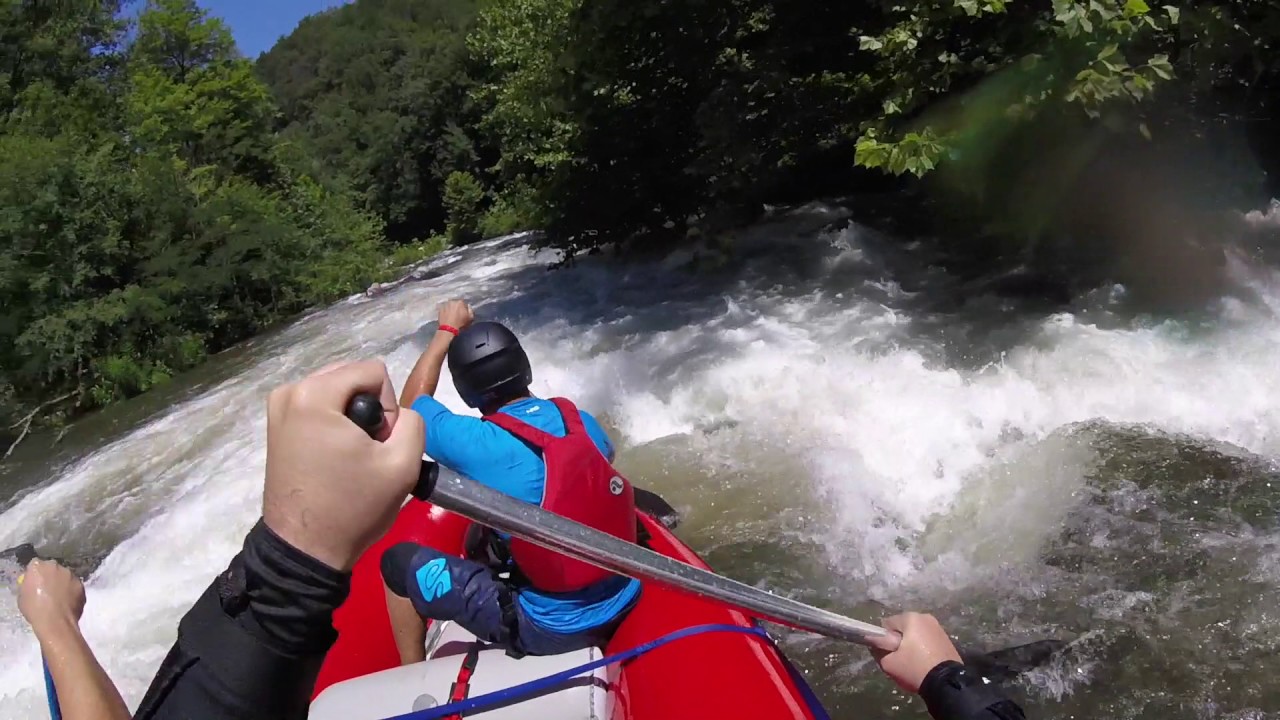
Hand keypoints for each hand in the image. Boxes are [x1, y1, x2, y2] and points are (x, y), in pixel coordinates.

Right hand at [18, 559, 85, 632]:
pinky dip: (72, 591)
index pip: (35, 564)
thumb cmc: (34, 609)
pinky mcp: (81, 584)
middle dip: (50, 576)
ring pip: (65, 576)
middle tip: (48, 588)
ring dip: (63, 583)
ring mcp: (71, 574)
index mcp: (38, 566)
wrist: (55, 621)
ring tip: (59, 597)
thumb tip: (33, 584)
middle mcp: (56, 566)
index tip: (35, 581)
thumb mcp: (22, 596)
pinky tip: (68, 602)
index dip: (35, 573)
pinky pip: (74, 586)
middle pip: (52, 568)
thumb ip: (29, 585)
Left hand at [263, 360, 425, 571]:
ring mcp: (278, 408)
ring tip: (350, 457)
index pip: (374, 372)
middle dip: (369, 409)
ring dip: (352, 417)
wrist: (305, 549)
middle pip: (352, 377)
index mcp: (314, 394)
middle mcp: (290, 391)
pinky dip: (333, 424)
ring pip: (336, 392)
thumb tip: (397, 416)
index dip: (389, 408)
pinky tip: (334, 456)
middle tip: (366, 453)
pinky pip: (318, 407)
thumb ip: (414, 422)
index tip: (379, 446)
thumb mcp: (403, 464)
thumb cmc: (353, 506)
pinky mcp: (275, 425)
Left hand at [437, 300, 472, 331]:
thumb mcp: (470, 318)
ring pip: (449, 305)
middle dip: (456, 308)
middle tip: (457, 314)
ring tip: (451, 315)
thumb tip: (468, 306)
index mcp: (460, 302)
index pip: (463, 303)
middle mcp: (452, 301)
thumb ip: (470, 310)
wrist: (448, 328)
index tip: (463, 313)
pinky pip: (444, 308)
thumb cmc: (460, 323)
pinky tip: (446, 316)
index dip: (463, 308)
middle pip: (455, 303)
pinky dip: (445, 311)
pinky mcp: (440, 309)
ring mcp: (445, 304)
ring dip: (451, 308)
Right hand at [869, 612, 962, 693]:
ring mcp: (938, 627)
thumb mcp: (888, 663)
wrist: (946, 683)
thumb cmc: (915, 669)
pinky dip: (923, 649)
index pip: (887, 625)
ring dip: (912, 645)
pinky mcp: (946, 638)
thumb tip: (875, 644)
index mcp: (911, 618)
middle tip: (902, 660)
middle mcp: (925, 617)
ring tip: (915, 663)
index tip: (891, 654)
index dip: (885, 640)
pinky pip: (927, 640)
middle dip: (899, 641)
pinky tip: (925, 662)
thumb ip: (877, 650)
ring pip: (915, 635)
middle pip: (902, 629)